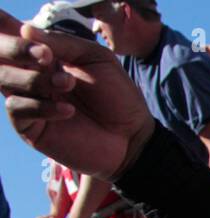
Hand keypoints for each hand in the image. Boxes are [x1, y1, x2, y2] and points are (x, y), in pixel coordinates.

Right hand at [0, 9, 155, 180]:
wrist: (132, 136)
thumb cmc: (116, 95)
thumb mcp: (94, 58)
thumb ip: (61, 43)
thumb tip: (23, 29)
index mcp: (40, 54)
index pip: (7, 33)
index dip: (4, 26)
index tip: (17, 27)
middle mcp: (27, 74)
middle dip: (14, 49)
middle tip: (46, 56)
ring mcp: (26, 99)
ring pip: (2, 78)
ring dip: (34, 78)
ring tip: (67, 83)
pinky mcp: (29, 127)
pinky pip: (16, 108)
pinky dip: (41, 106)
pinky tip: (68, 111)